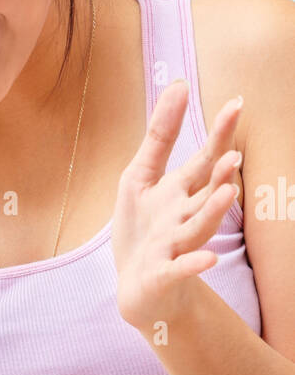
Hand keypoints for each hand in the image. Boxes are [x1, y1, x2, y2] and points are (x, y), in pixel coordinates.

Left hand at [111, 80, 242, 333]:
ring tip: (228, 193)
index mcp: (180, 193)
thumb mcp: (140, 177)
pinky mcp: (162, 274)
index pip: (204, 160)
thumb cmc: (142, 231)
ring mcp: (176, 247)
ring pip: (198, 228)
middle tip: (234, 156)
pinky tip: (208, 259)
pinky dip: (192, 264)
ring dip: (213, 211)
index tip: (236, 104)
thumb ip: (160, 136)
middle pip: (206, 193)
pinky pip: (179, 269)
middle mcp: (184, 217)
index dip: (219, 135)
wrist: (138, 289)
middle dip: (221, 175)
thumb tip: (178, 85)